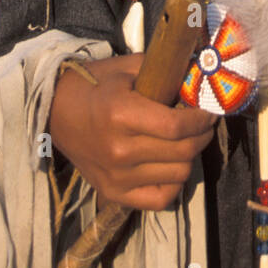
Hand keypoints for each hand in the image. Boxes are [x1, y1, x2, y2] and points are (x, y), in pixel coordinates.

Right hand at [48, 54, 217, 212]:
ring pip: (178, 174)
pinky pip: (160, 198)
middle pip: (182, 151)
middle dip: (202, 135)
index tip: (210, 110)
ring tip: (186, 141)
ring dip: (190, 156)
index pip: (176, 126)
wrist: (57, 112)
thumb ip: (164, 72)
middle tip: (204, 124)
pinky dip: (174, 183)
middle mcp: (119, 150)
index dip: (202, 119)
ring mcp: (116, 176)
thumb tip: (199, 78)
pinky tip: (171, 165)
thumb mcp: (128, 68)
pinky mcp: (113, 193)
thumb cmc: (96, 85)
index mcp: (121, 114)